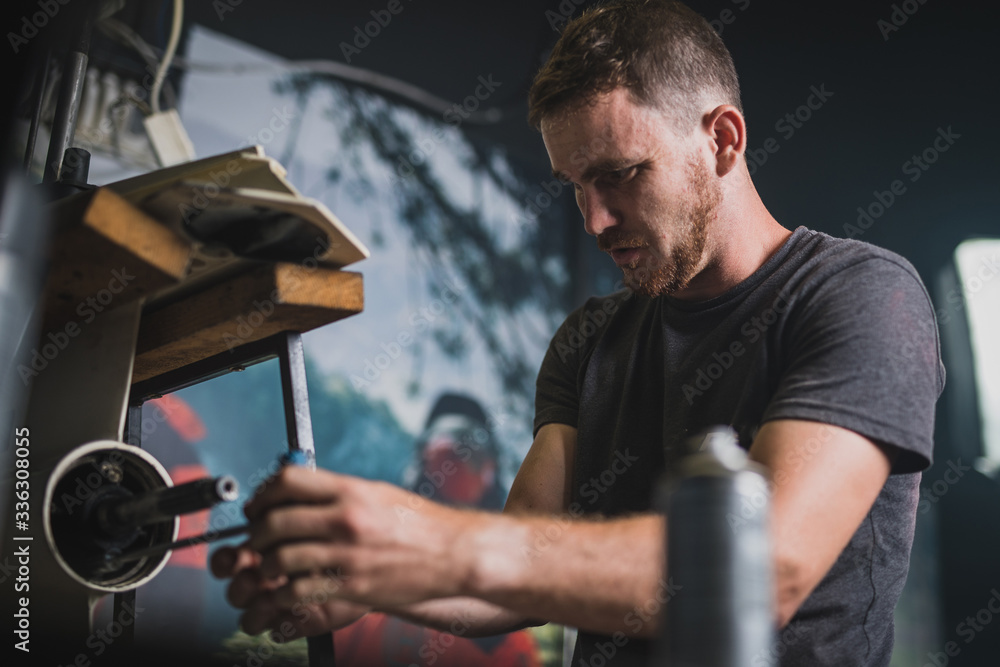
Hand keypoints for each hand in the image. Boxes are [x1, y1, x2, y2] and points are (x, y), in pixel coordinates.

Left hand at [211, 466, 477, 634]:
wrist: (453, 553)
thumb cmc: (417, 522)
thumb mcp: (377, 493)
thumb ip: (337, 492)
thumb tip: (296, 491)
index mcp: (351, 490)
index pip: (287, 481)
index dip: (264, 494)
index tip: (259, 506)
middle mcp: (346, 519)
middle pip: (275, 521)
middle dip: (256, 533)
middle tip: (257, 539)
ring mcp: (347, 555)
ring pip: (279, 559)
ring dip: (266, 565)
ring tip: (271, 566)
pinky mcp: (351, 587)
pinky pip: (298, 591)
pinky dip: (283, 593)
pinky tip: (288, 589)